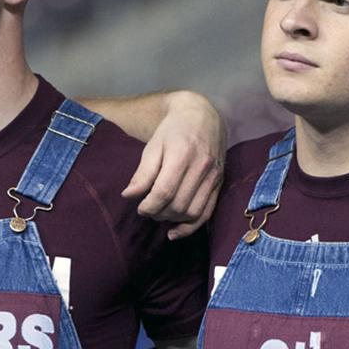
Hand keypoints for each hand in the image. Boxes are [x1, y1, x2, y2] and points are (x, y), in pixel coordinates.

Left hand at [122, 90, 225, 238]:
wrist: (202, 116)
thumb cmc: (173, 130)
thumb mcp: (153, 146)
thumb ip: (143, 172)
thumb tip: (128, 196)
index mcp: (182, 154)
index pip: (165, 191)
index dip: (149, 206)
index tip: (140, 208)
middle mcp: (202, 167)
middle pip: (178, 204)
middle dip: (159, 214)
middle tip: (148, 210)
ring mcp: (214, 177)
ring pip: (193, 212)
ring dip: (173, 220)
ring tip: (161, 215)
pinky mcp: (219, 184)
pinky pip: (207, 213)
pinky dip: (191, 227)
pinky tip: (176, 231)